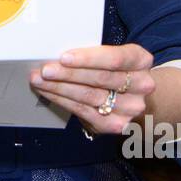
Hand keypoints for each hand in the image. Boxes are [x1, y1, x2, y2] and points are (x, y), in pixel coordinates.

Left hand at [29, 43, 155, 136]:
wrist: (133, 98)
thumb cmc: (115, 71)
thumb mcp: (113, 57)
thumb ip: (94, 55)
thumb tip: (57, 55)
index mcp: (140, 60)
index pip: (114, 59)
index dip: (88, 58)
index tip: (63, 57)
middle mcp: (141, 85)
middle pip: (100, 79)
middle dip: (68, 74)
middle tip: (44, 70)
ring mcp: (130, 108)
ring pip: (89, 96)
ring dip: (60, 88)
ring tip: (39, 81)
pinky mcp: (116, 124)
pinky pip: (84, 111)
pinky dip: (62, 101)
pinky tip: (49, 93)